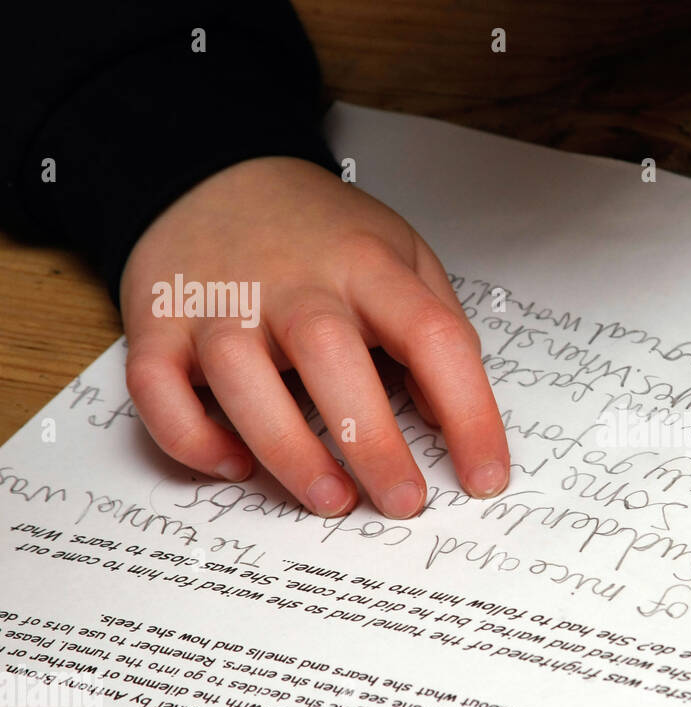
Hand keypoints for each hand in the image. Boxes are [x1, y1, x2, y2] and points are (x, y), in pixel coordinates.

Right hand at [119, 156, 508, 517]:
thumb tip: (447, 419)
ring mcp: (219, 303)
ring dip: (288, 450)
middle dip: (374, 442)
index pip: (433, 337)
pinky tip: (234, 464)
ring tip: (333, 499)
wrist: (215, 173)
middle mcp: (292, 283)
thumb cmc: (319, 234)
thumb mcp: (401, 257)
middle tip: (406, 502)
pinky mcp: (158, 325)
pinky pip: (158, 390)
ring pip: (242, 379)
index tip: (485, 476)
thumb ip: (435, 332)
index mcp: (367, 265)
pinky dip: (191, 438)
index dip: (470, 413)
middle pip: (333, 359)